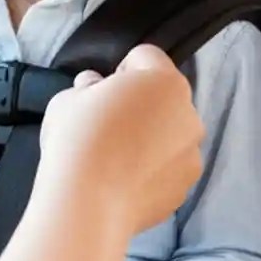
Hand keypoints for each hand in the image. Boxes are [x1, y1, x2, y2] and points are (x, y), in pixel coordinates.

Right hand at [38, 45, 203, 235]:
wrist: (87, 203)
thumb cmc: (77, 139)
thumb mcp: (68, 99)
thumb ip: (88, 87)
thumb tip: (95, 89)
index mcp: (164, 81)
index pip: (145, 57)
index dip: (120, 70)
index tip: (101, 91)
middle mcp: (189, 114)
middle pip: (163, 97)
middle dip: (140, 104)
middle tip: (106, 124)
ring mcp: (191, 154)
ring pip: (170, 134)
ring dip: (149, 138)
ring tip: (114, 157)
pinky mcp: (185, 187)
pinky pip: (169, 168)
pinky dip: (152, 170)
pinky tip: (122, 180)